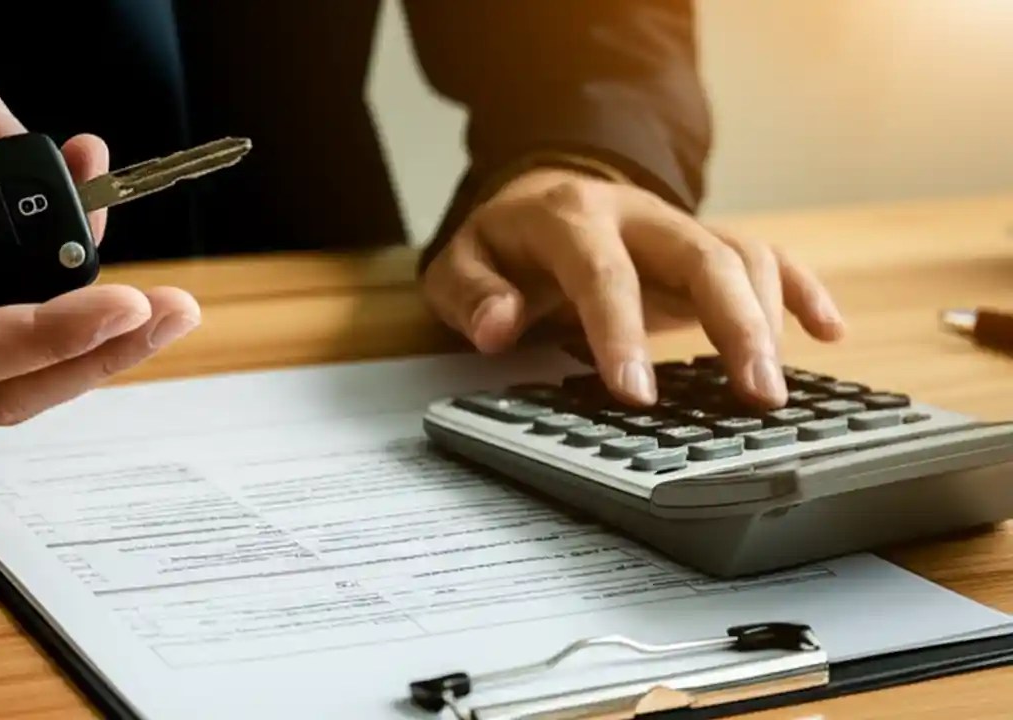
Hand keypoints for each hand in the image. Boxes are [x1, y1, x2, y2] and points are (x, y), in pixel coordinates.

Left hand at [421, 167, 844, 407]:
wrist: (537, 198)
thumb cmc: (503, 245)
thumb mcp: (460, 265)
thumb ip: (471, 295)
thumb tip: (497, 327)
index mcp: (569, 219)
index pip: (603, 272)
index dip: (621, 331)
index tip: (637, 395)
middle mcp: (636, 216)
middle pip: (702, 256)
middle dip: (735, 323)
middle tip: (756, 396)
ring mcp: (677, 227)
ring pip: (742, 255)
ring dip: (771, 317)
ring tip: (774, 391)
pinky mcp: (704, 244)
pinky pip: (768, 255)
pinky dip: (802, 290)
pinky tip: (830, 332)